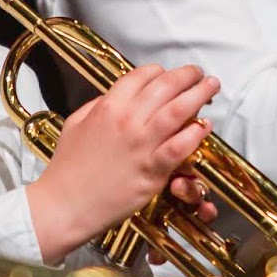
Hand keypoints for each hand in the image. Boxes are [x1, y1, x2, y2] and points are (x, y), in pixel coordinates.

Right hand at [27, 64, 217, 263]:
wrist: (64, 205)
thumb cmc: (68, 167)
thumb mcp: (76, 124)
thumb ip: (98, 105)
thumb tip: (118, 96)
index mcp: (108, 106)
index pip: (143, 76)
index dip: (161, 72)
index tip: (169, 75)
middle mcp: (128, 120)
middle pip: (166, 86)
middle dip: (188, 75)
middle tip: (200, 74)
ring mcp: (142, 145)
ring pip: (179, 110)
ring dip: (199, 94)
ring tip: (212, 87)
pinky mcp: (152, 170)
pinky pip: (180, 146)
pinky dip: (196, 133)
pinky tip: (205, 126)